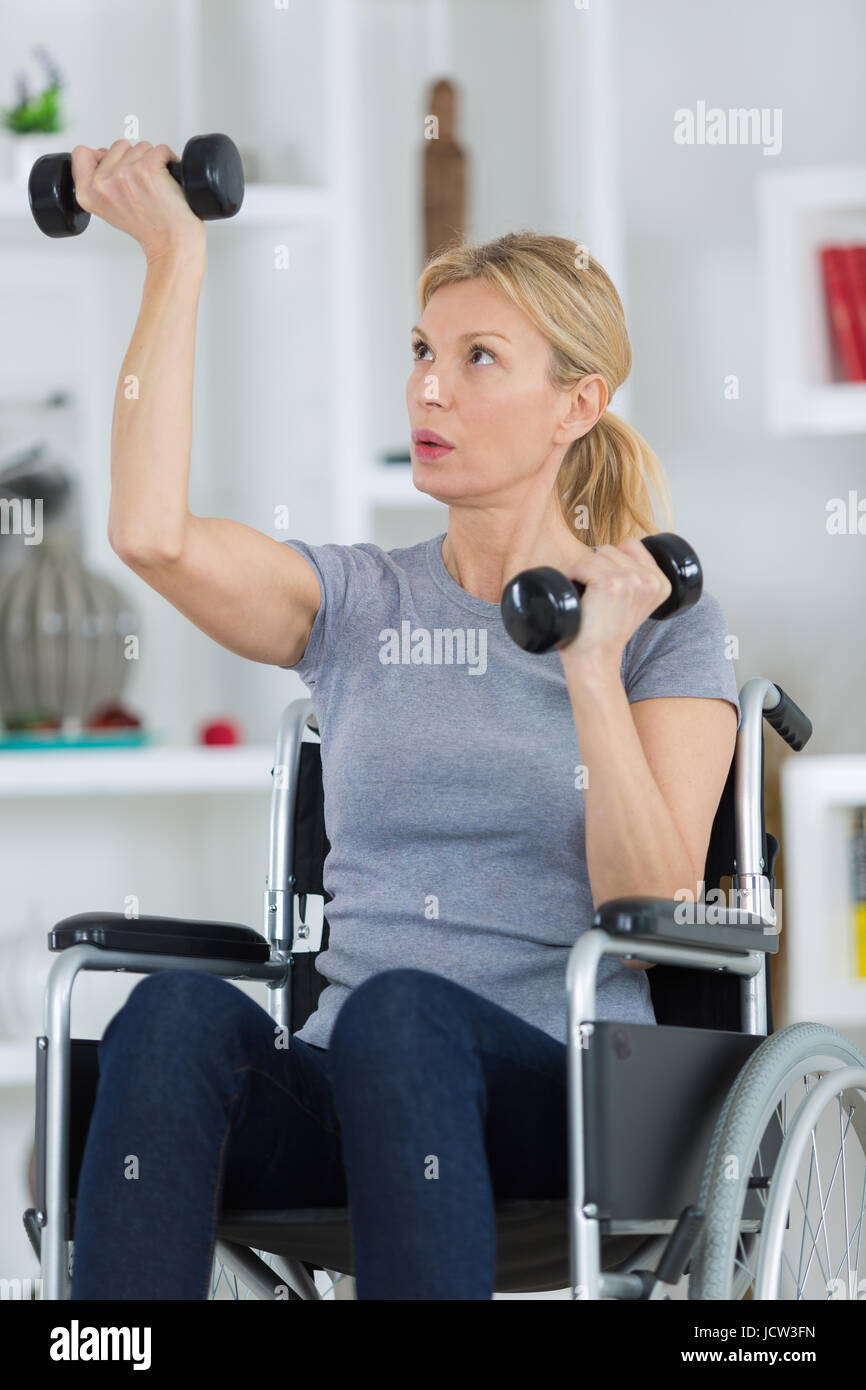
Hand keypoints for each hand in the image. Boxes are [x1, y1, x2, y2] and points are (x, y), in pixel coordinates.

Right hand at [70, 140, 206, 261]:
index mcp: (86, 193)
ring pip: (140, 146)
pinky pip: (161, 149)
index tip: (116, 169)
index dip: (101, 156)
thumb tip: (103, 153)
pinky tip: (168, 182)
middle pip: (117, 145)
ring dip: (152, 162)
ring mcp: (123, 174)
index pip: (81, 153)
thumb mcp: (109, 208)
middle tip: (142, 187)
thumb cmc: (148, 228)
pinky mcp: (147, 169)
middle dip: (133, 160)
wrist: (171, 243)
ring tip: (155, 187)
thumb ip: (99, 181)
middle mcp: (102, 183)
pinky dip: (169, 161)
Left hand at [557, 536, 671, 680]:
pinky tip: (578, 596)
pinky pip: (581, 564)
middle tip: (596, 599)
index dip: (611, 562)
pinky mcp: (610, 583)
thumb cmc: (606, 632)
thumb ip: (636, 577)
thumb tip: (612, 547)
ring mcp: (631, 581)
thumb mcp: (634, 603)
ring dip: (582, 573)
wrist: (595, 659)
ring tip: (589, 599)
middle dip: (595, 568)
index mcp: (662, 583)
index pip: (631, 544)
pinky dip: (572, 576)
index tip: (608, 589)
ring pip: (594, 555)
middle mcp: (650, 580)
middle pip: (610, 549)